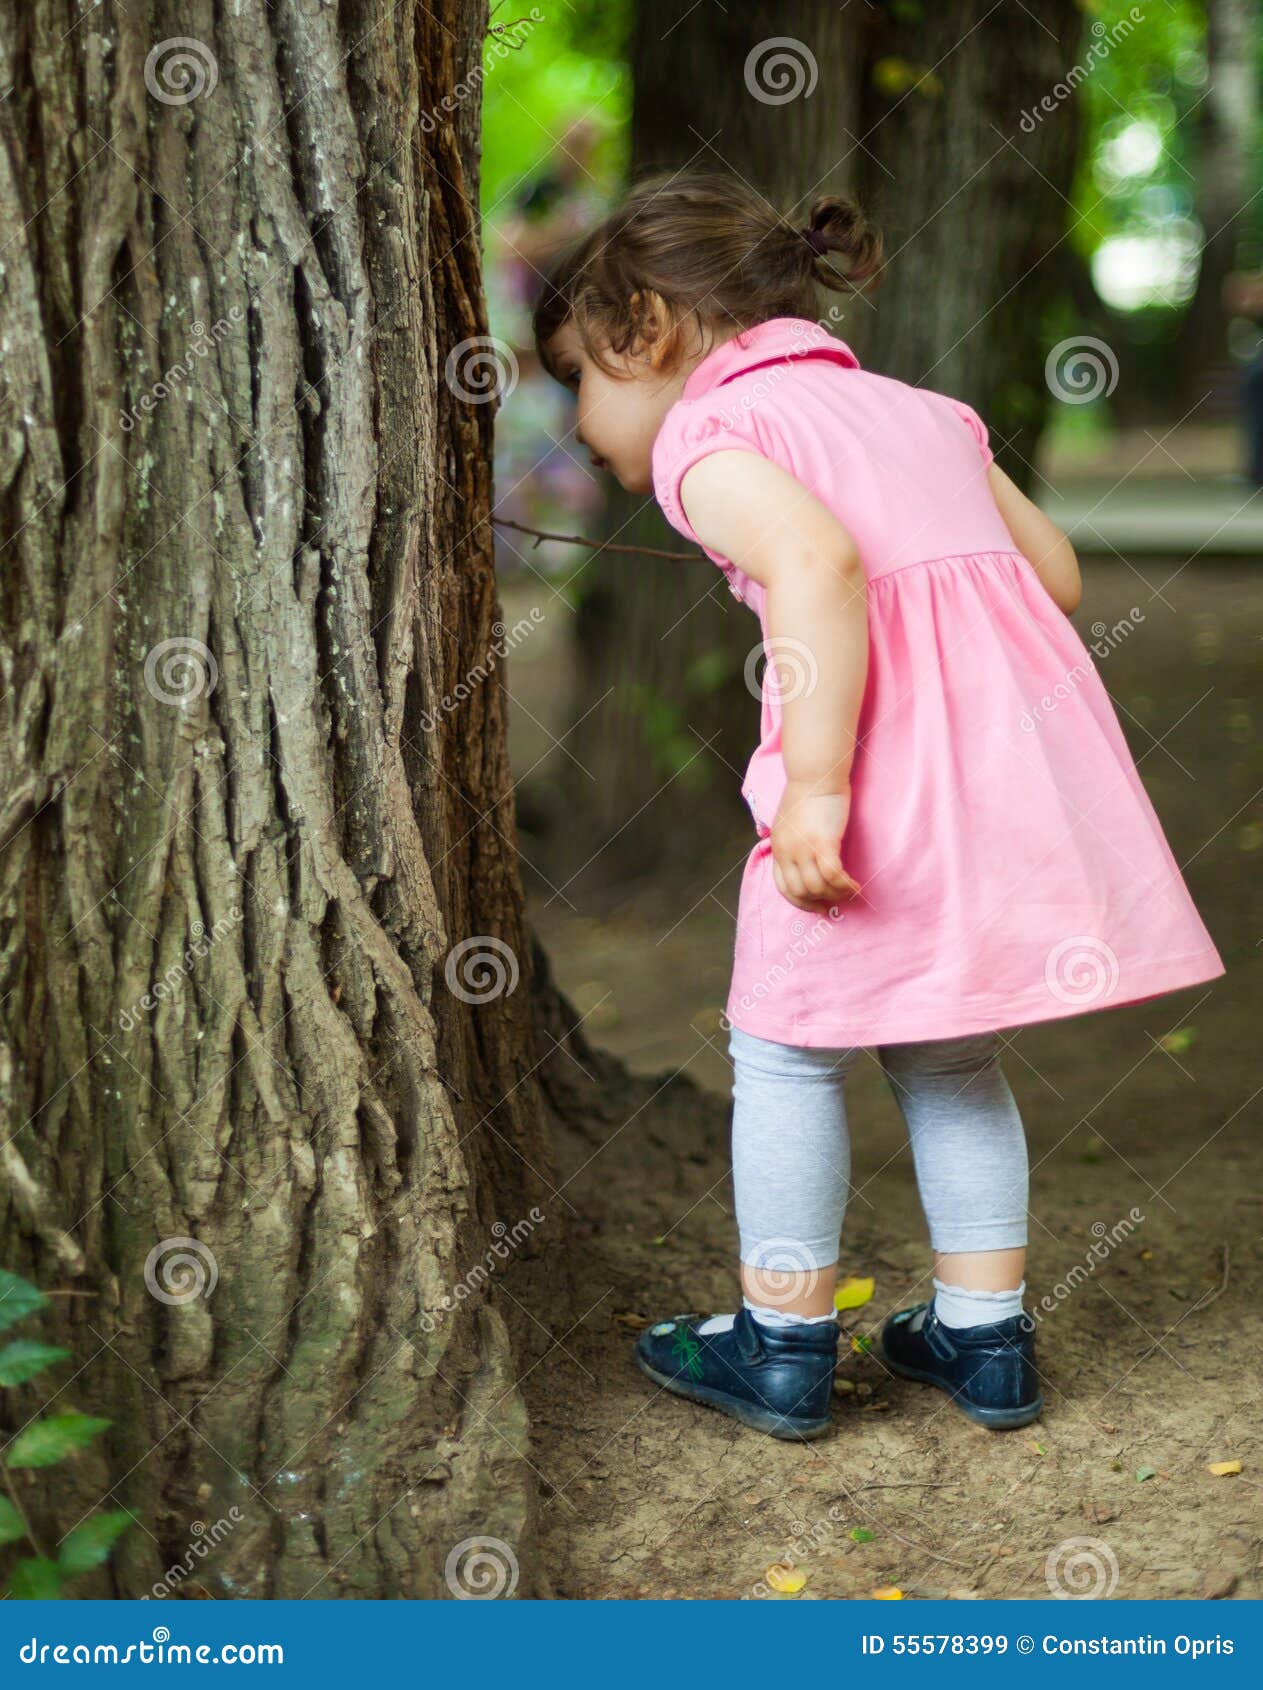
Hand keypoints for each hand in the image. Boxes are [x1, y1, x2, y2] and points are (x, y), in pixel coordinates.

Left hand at [769, 781, 861, 913]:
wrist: (815, 774)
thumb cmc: (808, 794)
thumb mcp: (790, 824)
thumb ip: (793, 844)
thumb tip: (806, 863)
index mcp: (778, 848)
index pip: (784, 887)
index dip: (801, 902)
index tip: (817, 907)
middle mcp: (788, 852)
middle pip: (801, 892)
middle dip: (820, 902)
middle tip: (837, 903)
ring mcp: (804, 848)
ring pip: (818, 887)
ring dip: (836, 895)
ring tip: (850, 892)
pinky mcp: (823, 842)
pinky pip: (833, 876)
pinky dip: (845, 886)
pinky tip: (856, 886)